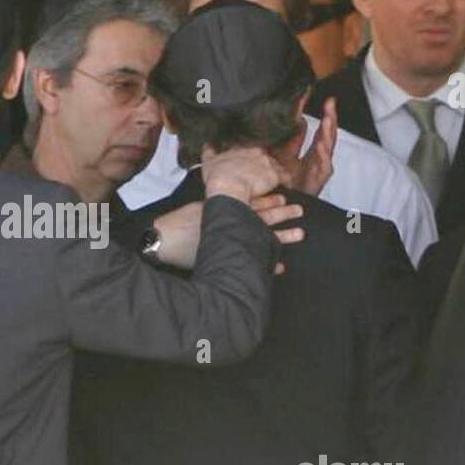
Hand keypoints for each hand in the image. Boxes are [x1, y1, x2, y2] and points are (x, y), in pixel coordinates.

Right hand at [154, 191, 305, 269]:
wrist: (164, 242)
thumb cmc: (177, 223)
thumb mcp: (198, 207)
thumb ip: (216, 204)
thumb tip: (227, 198)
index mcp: (226, 210)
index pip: (253, 202)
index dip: (270, 200)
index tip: (285, 197)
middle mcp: (232, 225)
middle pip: (263, 218)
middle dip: (283, 214)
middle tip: (300, 211)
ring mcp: (232, 243)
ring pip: (263, 238)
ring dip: (283, 237)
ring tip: (299, 234)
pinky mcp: (227, 259)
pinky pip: (251, 263)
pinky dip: (266, 266)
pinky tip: (280, 267)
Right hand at [201, 145, 284, 203]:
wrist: (228, 190)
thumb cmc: (218, 178)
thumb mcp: (208, 162)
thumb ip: (209, 151)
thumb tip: (207, 145)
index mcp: (243, 148)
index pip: (252, 148)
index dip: (252, 157)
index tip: (251, 163)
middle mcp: (257, 152)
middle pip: (267, 155)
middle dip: (265, 163)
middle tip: (263, 172)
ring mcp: (267, 163)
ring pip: (277, 165)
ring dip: (276, 172)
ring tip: (275, 180)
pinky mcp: (275, 176)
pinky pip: (285, 177)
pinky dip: (286, 181)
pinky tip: (284, 186)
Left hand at [282, 97, 337, 195]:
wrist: (281, 205)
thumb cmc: (286, 183)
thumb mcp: (286, 155)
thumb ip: (293, 139)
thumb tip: (299, 119)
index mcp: (313, 153)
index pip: (322, 130)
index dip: (326, 116)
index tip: (329, 100)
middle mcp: (318, 160)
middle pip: (328, 136)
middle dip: (331, 120)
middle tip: (331, 105)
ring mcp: (319, 171)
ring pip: (327, 149)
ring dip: (328, 134)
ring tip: (328, 119)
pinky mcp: (317, 182)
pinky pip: (323, 167)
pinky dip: (323, 156)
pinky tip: (321, 145)